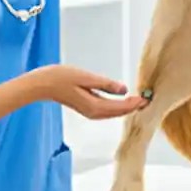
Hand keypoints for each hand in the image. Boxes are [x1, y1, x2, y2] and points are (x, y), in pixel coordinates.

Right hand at [28, 65, 150, 118]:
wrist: (42, 85)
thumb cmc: (61, 78)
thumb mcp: (87, 78)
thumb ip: (106, 84)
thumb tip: (124, 90)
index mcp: (95, 106)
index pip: (121, 107)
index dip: (135, 103)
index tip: (148, 98)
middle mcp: (94, 113)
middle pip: (119, 112)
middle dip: (134, 106)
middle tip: (148, 98)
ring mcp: (90, 112)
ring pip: (113, 112)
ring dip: (126, 107)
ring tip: (139, 99)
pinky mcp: (87, 108)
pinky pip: (107, 110)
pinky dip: (117, 106)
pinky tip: (122, 100)